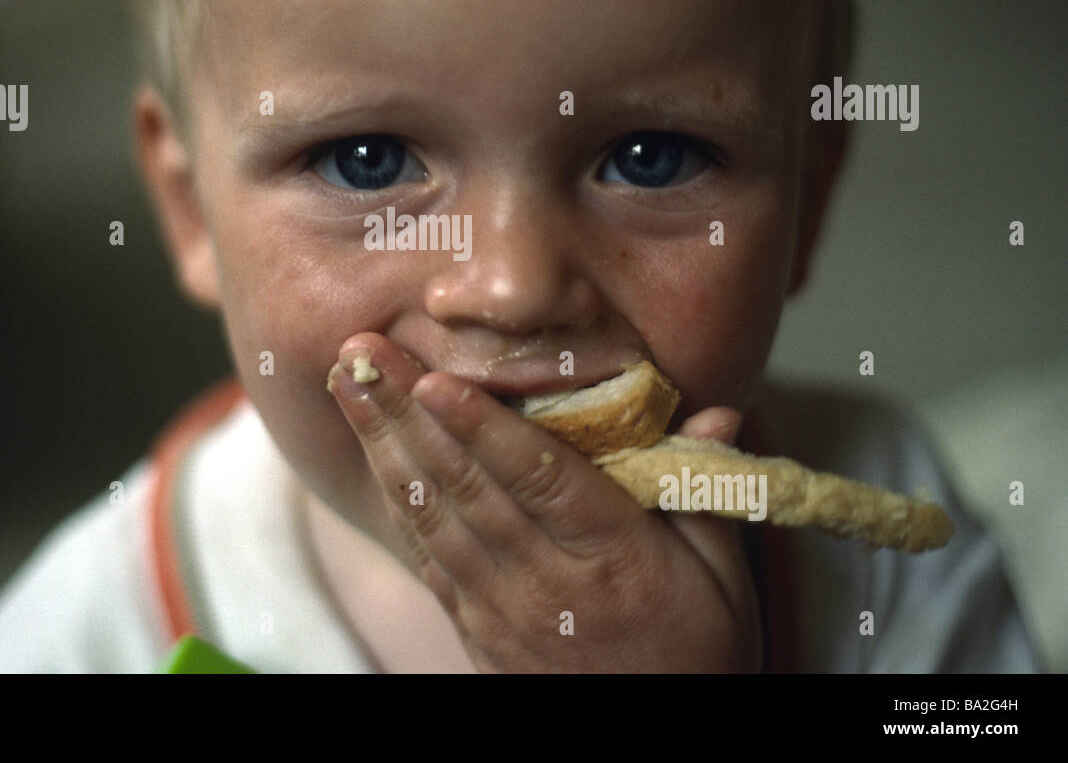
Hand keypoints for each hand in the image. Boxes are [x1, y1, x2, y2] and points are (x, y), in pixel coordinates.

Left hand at [328, 333, 761, 672]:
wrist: (651, 744)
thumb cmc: (697, 654)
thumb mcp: (726, 579)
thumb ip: (704, 490)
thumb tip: (718, 412)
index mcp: (613, 557)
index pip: (540, 480)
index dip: (485, 429)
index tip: (438, 380)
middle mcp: (545, 580)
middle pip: (466, 485)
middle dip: (408, 412)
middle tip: (363, 353)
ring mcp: (500, 606)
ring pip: (431, 513)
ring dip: (384, 443)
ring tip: (350, 385)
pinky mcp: (474, 624)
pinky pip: (424, 553)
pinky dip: (394, 496)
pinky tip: (372, 450)